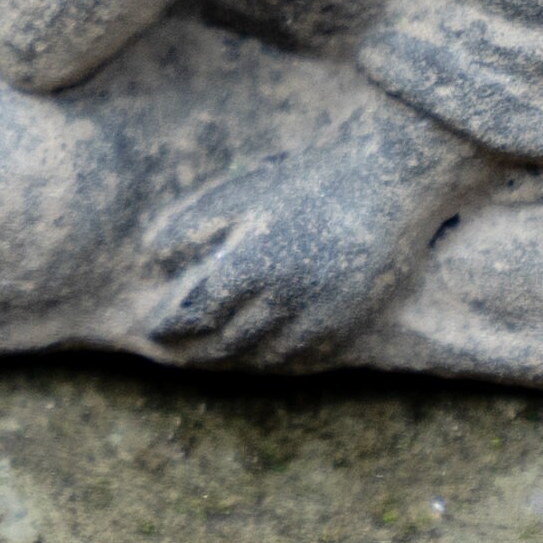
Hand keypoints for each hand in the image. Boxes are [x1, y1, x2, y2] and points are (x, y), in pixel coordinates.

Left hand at [142, 105, 492, 364]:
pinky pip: (303, 359)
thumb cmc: (311, 180)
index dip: (170, 326)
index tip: (152, 331)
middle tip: (175, 355)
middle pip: (226, 342)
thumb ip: (196, 221)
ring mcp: (319, 318)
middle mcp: (283, 300)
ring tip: (211, 359)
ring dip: (232, 361)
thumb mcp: (247, 190)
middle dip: (195, 352)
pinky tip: (261, 357)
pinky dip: (275, 363)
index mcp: (253, 265)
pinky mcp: (349, 325)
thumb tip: (152, 250)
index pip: (197, 313)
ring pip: (263, 357)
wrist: (390, 182)